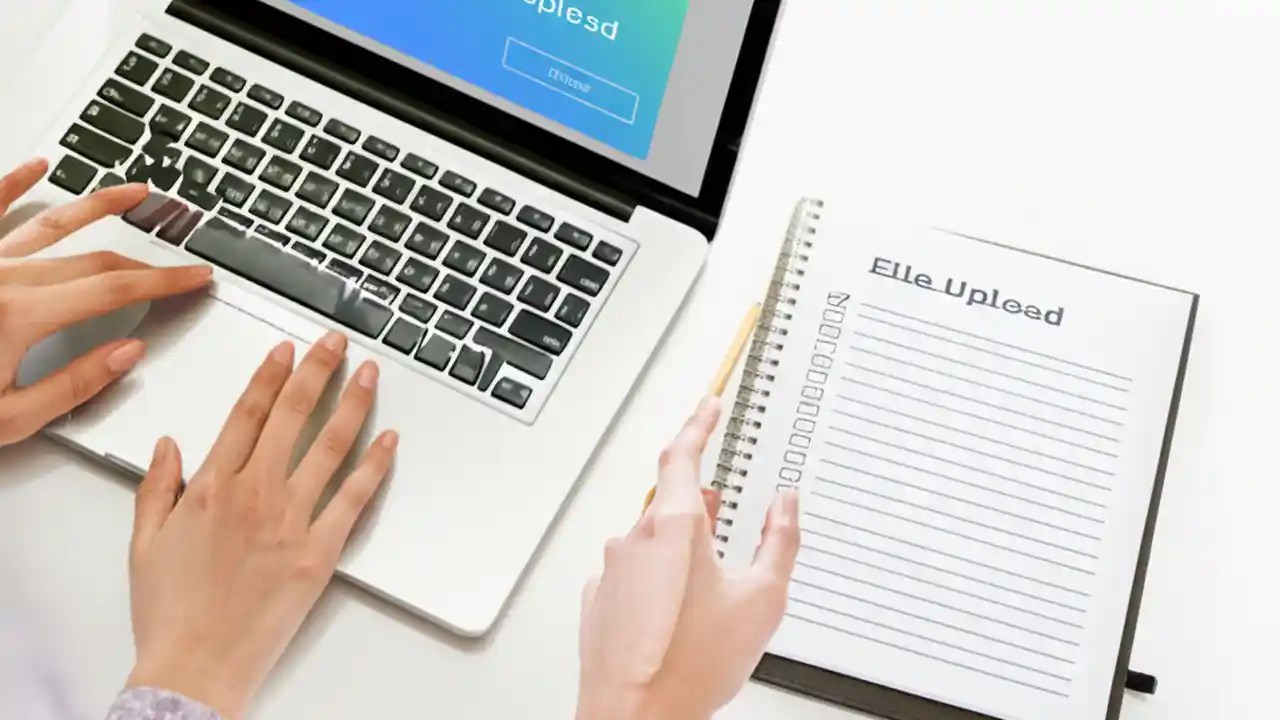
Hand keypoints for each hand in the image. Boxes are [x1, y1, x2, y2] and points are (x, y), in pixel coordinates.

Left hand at [0, 158, 211, 446]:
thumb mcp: (6, 420)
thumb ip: (73, 384)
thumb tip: (128, 353)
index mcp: (20, 317)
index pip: (116, 291)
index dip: (166, 281)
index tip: (197, 277)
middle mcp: (1, 278)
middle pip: (93, 260)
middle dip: (147, 256)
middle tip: (182, 253)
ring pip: (50, 223)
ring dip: (98, 206)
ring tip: (134, 193)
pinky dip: (13, 183)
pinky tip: (37, 166)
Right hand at [126, 333, 397, 718]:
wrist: (195, 666)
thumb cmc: (170, 612)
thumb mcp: (145, 542)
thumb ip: (157, 486)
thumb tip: (169, 445)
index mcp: (211, 486)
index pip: (247, 413)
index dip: (270, 375)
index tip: (287, 350)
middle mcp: (255, 494)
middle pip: (292, 416)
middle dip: (317, 370)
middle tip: (336, 341)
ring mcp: (291, 520)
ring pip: (329, 446)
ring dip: (353, 403)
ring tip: (370, 373)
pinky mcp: (319, 551)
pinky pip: (353, 498)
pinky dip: (375, 465)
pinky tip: (390, 441)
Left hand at [577, 397, 800, 719]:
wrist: (635, 717)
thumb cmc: (691, 666)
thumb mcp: (762, 600)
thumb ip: (780, 541)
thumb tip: (787, 504)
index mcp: (675, 527)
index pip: (683, 453)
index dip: (698, 423)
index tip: (708, 406)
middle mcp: (636, 539)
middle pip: (670, 501)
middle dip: (699, 505)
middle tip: (723, 515)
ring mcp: (612, 569)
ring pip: (651, 539)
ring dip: (679, 546)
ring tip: (708, 583)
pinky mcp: (600, 599)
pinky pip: (632, 572)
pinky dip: (656, 579)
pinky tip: (677, 614)